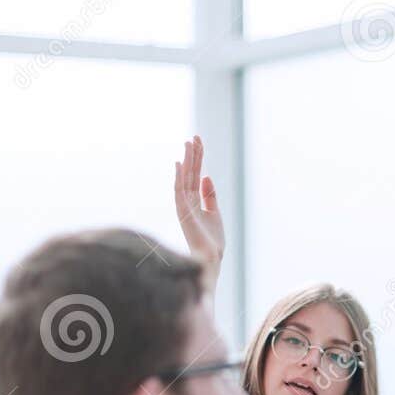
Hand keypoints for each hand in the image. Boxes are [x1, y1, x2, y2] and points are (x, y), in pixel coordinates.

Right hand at [174, 135, 224, 277]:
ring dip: (187, 161)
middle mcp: (188, 201)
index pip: (196, 175)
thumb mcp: (215, 213)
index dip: (198, 158)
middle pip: (190, 173)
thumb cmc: (213, 240)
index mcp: (196, 201)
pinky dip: (179, 177)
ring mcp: (184, 206)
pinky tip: (180, 164)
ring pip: (185, 178)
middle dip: (193, 155)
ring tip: (188, 143)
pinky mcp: (183, 212)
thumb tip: (206, 176)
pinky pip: (179, 191)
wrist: (212, 258)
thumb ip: (210, 195)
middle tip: (194, 137)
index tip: (199, 141)